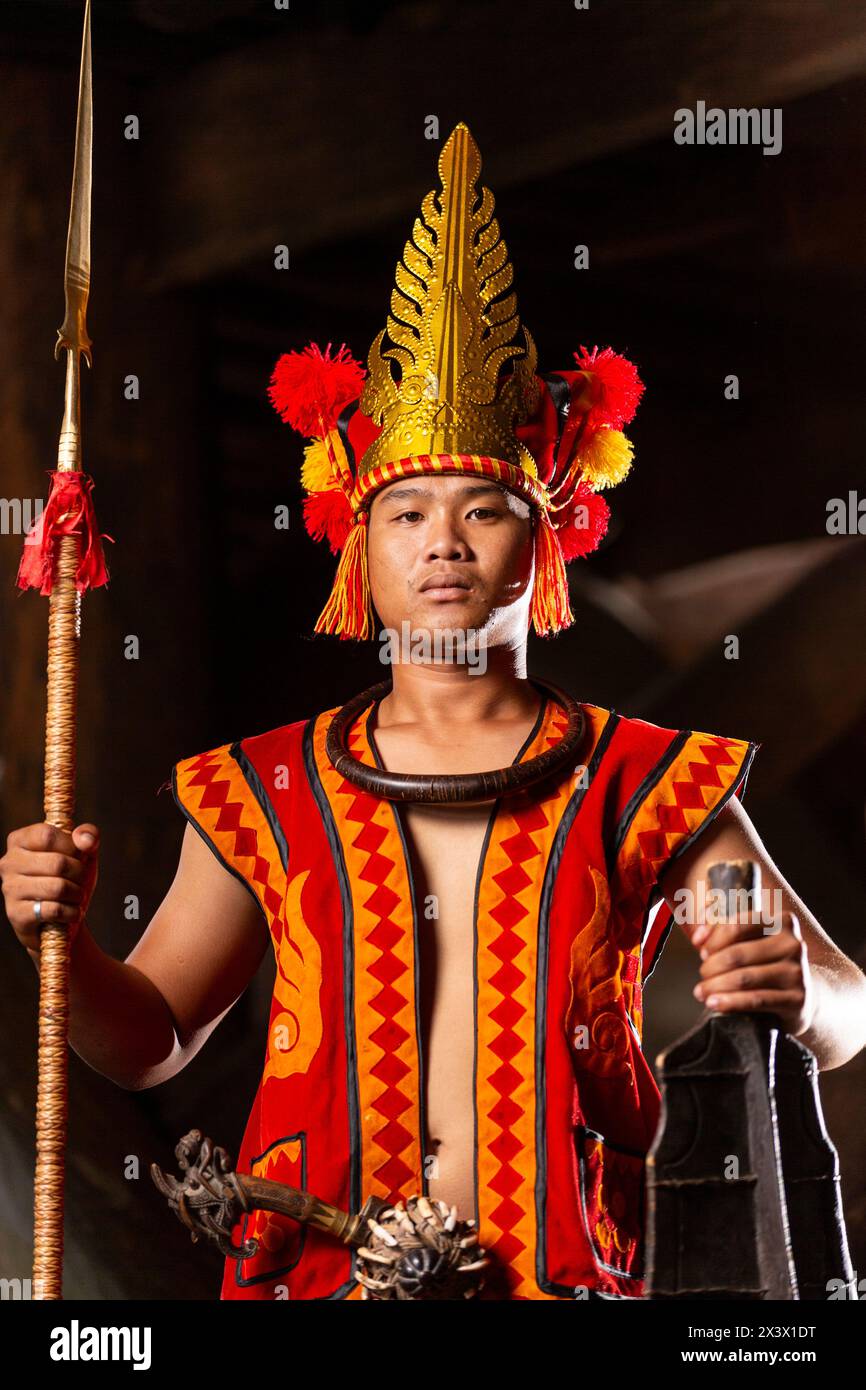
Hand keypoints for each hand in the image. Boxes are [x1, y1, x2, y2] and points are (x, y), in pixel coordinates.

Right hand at [0, 822, 98, 955]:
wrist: (61, 921)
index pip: (47, 834)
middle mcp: (8, 863)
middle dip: (79, 874)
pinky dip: (72, 912)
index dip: (71, 846)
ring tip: (76, 896)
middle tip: (80, 881)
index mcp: (20, 840)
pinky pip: (54, 910)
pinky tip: (71, 912)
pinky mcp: (16, 914)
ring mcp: (10, 889)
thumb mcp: (83, 854)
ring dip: (77, 894)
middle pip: (57, 863)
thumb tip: (85, 839)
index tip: (77, 855)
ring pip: (58, 887)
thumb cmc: (69, 880)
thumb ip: (88, 837)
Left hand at [690, 905, 813, 1036]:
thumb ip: (722, 931)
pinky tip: (714, 1003)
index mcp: (780, 921)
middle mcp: (792, 944)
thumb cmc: (766, 963)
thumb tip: (698, 936)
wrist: (803, 996)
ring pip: (744, 978)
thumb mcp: (750, 941)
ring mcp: (797, 972)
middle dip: (711, 966)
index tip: (701, 951)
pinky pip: (755, 1000)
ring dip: (715, 986)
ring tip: (701, 992)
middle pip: (737, 954)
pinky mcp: (797, 999)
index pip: (736, 925)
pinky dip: (730, 1002)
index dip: (712, 939)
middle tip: (703, 975)